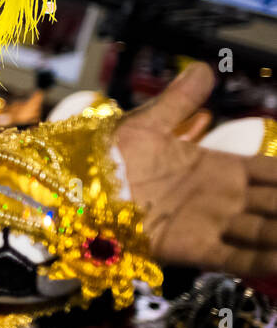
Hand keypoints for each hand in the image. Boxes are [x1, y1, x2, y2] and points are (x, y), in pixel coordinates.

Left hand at [116, 62, 276, 278]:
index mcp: (215, 168)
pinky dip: (268, 259)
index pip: (271, 173)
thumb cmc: (105, 156)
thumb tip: (204, 68)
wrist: (70, 189)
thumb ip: (179, 101)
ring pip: (268, 231)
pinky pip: (242, 258)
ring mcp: (211, 225)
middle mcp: (222, 200)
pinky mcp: (195, 249)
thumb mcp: (147, 124)